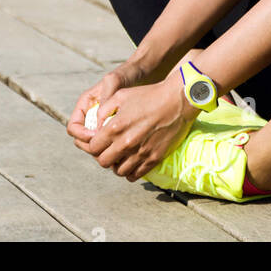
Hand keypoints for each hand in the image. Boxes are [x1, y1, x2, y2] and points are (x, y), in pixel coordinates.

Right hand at [67, 63, 143, 146]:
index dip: (81, 135)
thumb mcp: (114, 81)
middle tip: (106, 147)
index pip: (73, 127)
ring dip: (101, 149)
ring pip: (93, 144)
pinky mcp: (111, 128)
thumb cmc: (125, 75)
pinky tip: (123, 146)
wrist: (138, 75)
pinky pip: (106, 142)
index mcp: (85, 105)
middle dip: (90, 146)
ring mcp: (100, 123)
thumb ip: (106, 98)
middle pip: (81, 140)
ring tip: (115, 147)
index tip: (96, 136)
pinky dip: (111, 147)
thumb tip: (99, 122)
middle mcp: (90, 116)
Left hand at [78, 75, 196, 181]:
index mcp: (115, 127)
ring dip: (116, 165)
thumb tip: (96, 126)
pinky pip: (135, 175)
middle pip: (103, 162)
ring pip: (118, 171)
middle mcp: (126, 143)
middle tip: (109, 149)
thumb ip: (104, 110)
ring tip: (121, 156)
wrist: (177, 100)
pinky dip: (130, 172)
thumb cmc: (149, 95)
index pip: (93, 148)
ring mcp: (140, 153)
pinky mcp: (153, 159)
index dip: (93, 145)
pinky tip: (132, 162)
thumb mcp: (121, 95)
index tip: (99, 142)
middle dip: (103, 156)